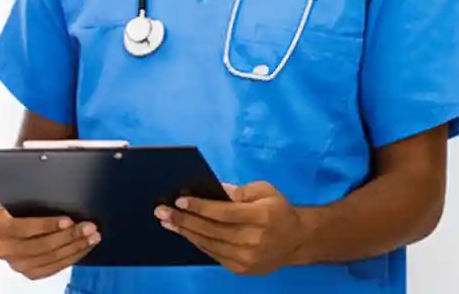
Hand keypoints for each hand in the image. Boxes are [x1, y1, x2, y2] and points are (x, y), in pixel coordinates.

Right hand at [0, 206, 99, 279]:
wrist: (9, 225)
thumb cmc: (17, 207)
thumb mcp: (19, 199)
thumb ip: (32, 199)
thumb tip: (60, 192)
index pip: (23, 227)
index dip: (47, 225)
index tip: (69, 220)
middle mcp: (5, 249)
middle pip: (41, 245)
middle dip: (69, 236)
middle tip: (88, 227)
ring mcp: (17, 264)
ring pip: (51, 258)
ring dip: (75, 247)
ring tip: (92, 236)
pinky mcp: (30, 272)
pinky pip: (55, 267)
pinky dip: (72, 257)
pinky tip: (84, 247)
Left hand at [155, 182, 308, 275]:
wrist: (297, 240)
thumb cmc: (278, 209)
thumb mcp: (264, 190)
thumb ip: (239, 191)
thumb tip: (212, 189)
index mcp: (261, 217)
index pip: (224, 213)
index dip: (200, 207)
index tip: (179, 200)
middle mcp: (254, 240)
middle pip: (212, 230)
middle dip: (184, 220)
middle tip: (161, 211)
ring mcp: (248, 258)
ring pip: (210, 244)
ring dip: (186, 232)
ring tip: (167, 222)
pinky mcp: (243, 269)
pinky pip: (214, 255)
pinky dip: (198, 243)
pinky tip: (186, 233)